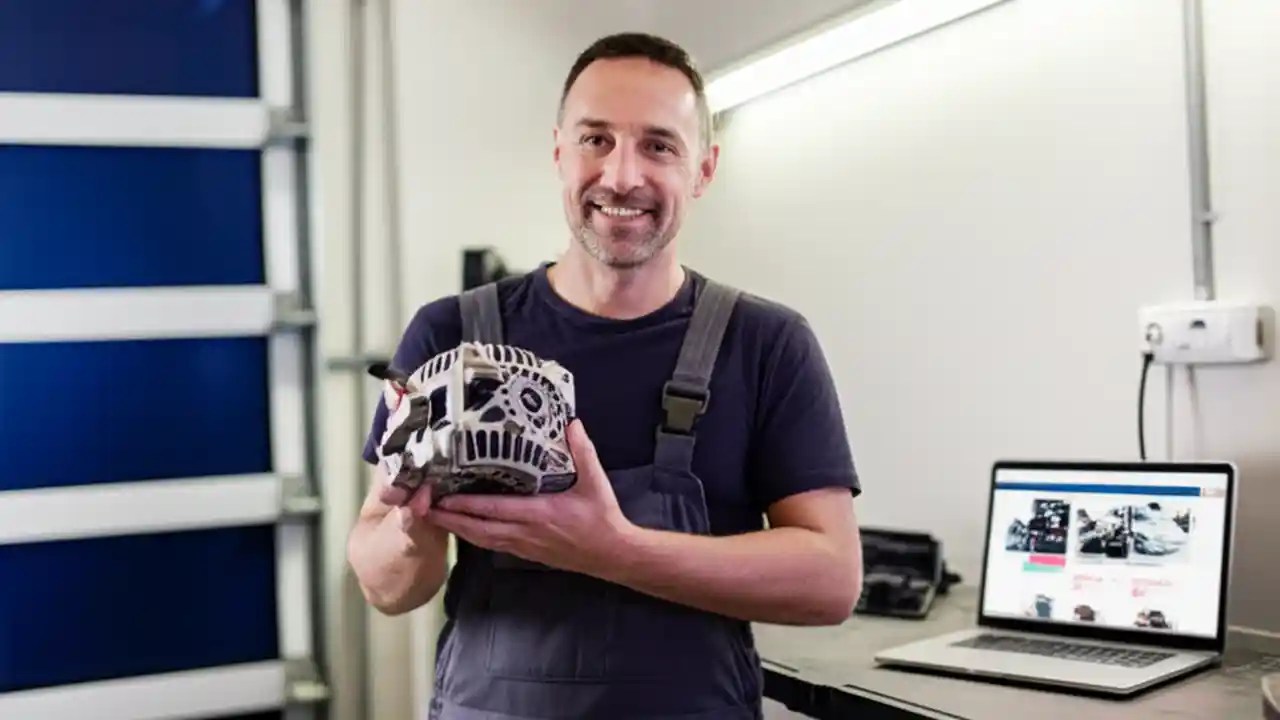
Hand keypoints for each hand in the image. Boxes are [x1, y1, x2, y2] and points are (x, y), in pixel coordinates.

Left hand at [429, 419, 634, 575]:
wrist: (612, 554)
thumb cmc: (601, 517)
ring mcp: (523, 546)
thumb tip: (572, 423)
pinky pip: (492, 545)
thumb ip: (582, 451)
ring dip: (457, 529)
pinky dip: (473, 536)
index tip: (442, 497)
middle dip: (449, 519)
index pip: (494, 510)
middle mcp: (524, 533)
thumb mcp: (595, 481)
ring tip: (434, 517)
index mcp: (538, 514)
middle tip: (422, 508)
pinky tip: (463, 528)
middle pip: (477, 529)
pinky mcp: (526, 553)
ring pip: (481, 540)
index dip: (466, 505)